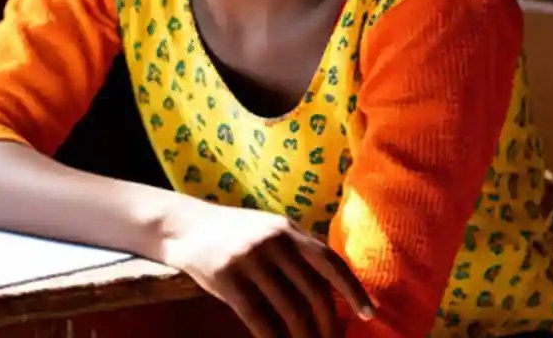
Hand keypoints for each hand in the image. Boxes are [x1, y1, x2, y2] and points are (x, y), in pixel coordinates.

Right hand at [157, 200, 374, 337]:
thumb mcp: (269, 229)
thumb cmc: (233, 232)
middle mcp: (272, 242)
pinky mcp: (226, 279)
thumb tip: (337, 285)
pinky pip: (259, 319)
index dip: (352, 290)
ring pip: (290, 311)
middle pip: (314, 293)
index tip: (368, 315)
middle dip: (329, 325)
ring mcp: (248, 260)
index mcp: (287, 229)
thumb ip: (299, 249)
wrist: (183, 226)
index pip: (330, 262)